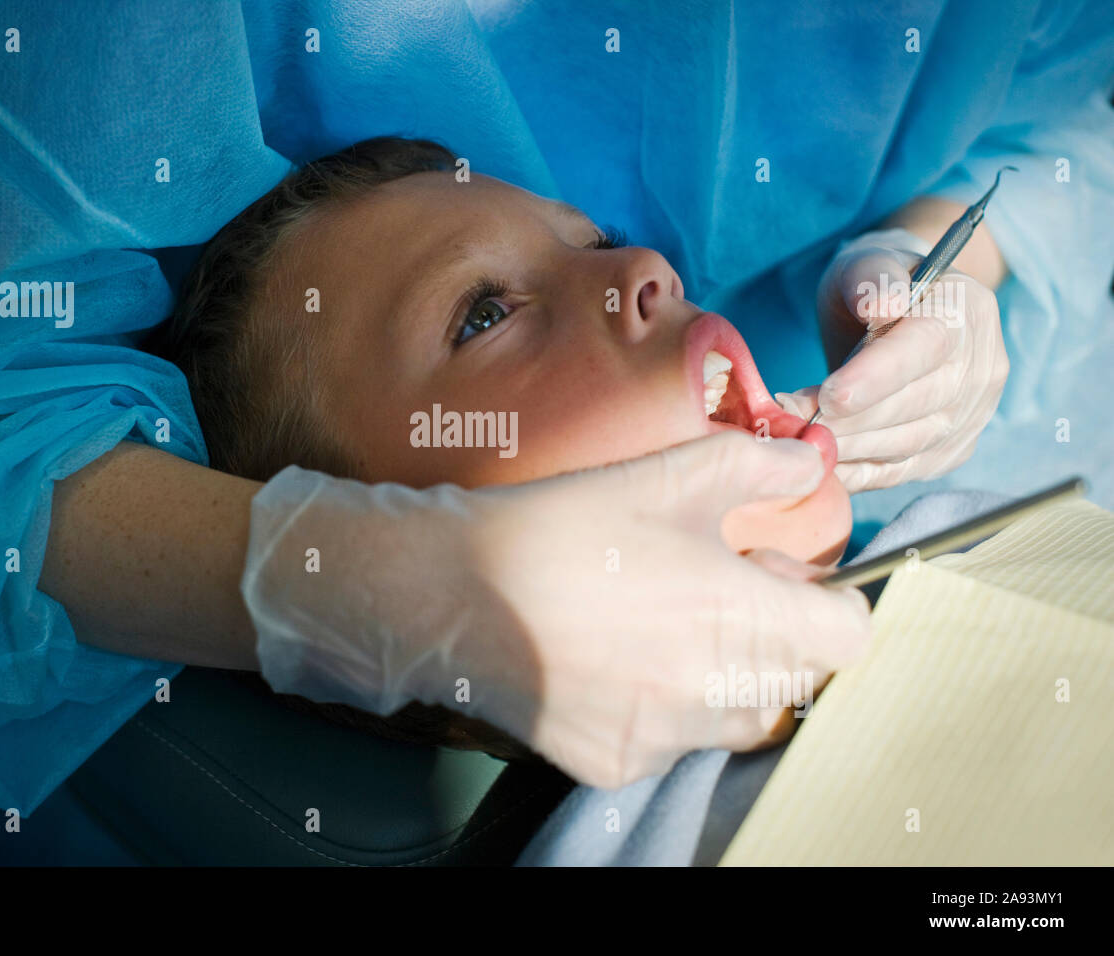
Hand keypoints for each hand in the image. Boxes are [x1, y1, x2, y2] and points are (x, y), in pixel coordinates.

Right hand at [242, 431, 872, 790]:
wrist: (456, 592)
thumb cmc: (564, 528)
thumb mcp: (667, 474)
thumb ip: (757, 461)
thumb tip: (812, 459)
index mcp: (743, 619)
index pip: (846, 639)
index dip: (826, 601)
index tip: (777, 573)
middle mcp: (716, 693)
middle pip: (795, 679)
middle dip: (772, 634)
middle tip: (713, 586)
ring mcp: (667, 737)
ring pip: (737, 717)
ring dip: (725, 676)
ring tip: (664, 627)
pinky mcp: (618, 764)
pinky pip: (672, 742)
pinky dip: (662, 708)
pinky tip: (614, 661)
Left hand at [777, 227, 1008, 492]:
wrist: (895, 313)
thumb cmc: (871, 286)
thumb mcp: (864, 263)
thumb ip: (871, 278)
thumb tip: (882, 305)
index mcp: (967, 310)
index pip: (927, 348)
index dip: (877, 376)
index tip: (830, 395)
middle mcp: (982, 365)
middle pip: (919, 404)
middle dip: (852, 420)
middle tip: (794, 421)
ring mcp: (973, 413)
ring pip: (910, 444)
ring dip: (850, 448)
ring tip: (800, 439)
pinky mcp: (952, 449)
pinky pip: (904, 471)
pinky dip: (859, 473)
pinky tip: (822, 463)